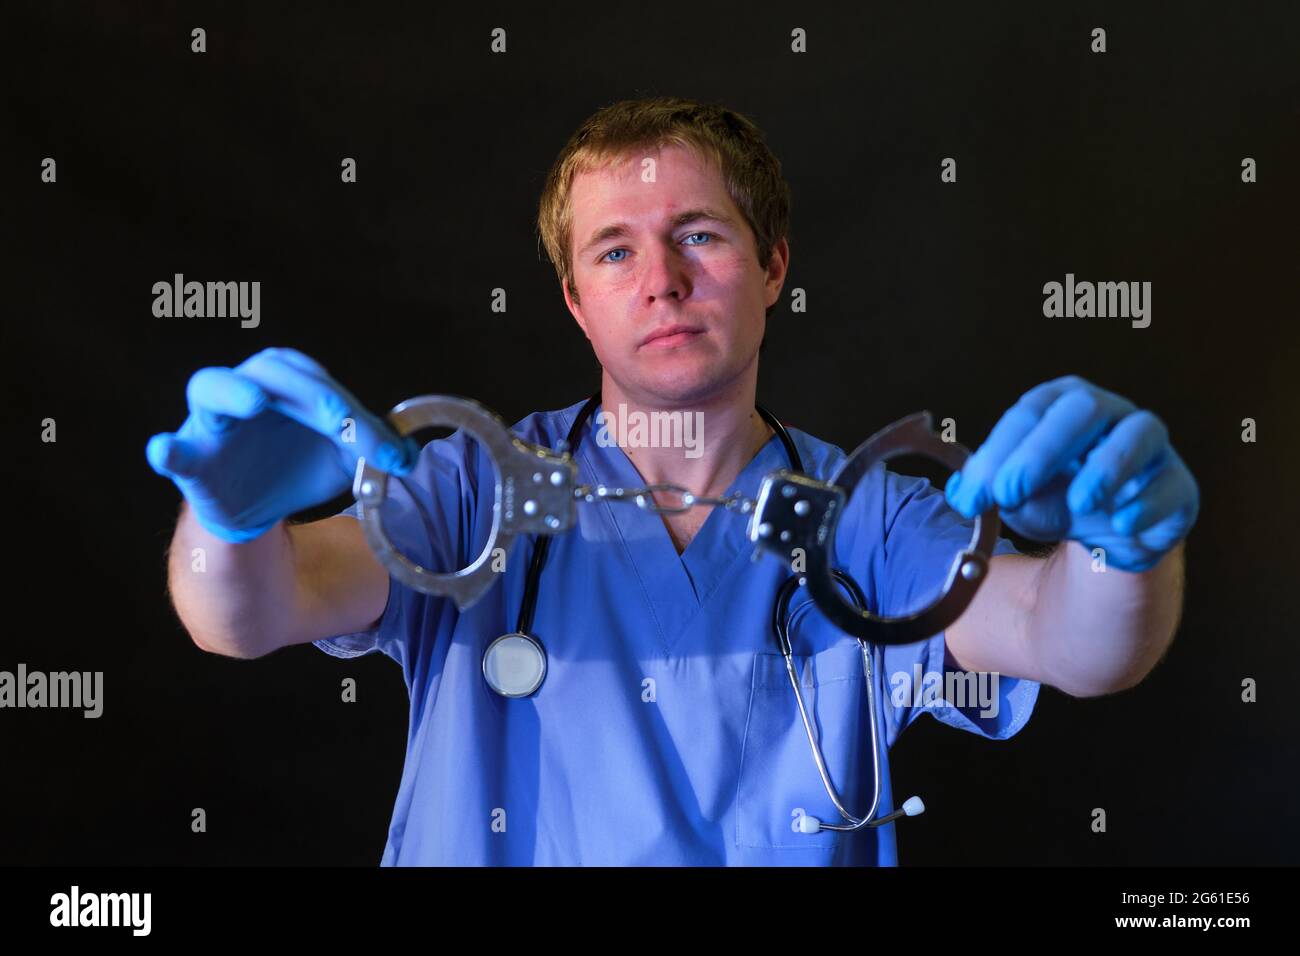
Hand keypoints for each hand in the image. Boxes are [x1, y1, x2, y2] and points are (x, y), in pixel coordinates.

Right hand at [146, 347, 418, 542]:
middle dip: (307, 393)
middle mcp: (246, 388)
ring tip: (254, 401)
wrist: (259, 506)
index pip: (321, 385)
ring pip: (211, 388)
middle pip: (272, 373)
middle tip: (338, 418)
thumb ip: (375, 451)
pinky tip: (164, 449)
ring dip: (232, 391)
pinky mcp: (192, 458)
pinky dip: (167, 449)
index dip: (355, 414)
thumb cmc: (298, 464)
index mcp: (288, 381)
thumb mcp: (344, 457)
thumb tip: (411, 457)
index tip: (385, 451)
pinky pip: (174, 451)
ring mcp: (212, 420)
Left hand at [944, 375, 1198, 571]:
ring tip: (1080, 502)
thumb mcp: (1016, 496)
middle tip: (1010, 492)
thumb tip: (962, 493)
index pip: (1029, 413)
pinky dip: (1146, 504)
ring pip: (1139, 433)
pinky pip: (1170, 484)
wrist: (1107, 536)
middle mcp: (1108, 412)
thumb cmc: (1056, 498)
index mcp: (1060, 405)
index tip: (976, 496)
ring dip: (1106, 466)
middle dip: (1042, 449)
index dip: (999, 453)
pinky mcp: (1178, 483)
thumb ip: (989, 490)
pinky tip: (1122, 524)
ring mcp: (1150, 444)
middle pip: (1083, 408)